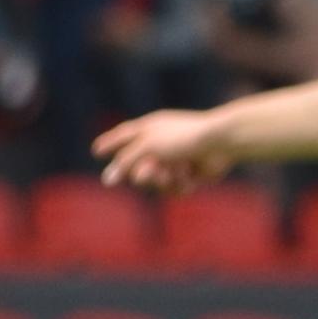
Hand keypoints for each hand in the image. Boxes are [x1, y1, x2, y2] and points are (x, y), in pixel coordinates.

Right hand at [92, 106, 233, 191]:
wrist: (220, 144)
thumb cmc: (183, 138)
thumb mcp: (147, 146)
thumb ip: (124, 162)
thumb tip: (107, 179)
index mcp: (150, 129)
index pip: (123, 135)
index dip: (110, 142)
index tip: (96, 150)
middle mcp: (160, 144)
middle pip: (137, 167)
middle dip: (145, 172)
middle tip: (153, 170)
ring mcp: (174, 160)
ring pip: (155, 182)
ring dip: (163, 180)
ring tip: (177, 171)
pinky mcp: (188, 174)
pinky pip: (172, 189)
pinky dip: (180, 184)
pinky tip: (191, 175)